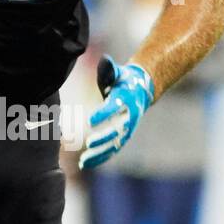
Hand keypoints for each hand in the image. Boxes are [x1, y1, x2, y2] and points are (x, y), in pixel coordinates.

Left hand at [78, 54, 153, 170]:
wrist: (141, 90)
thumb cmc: (122, 79)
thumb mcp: (117, 72)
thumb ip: (109, 69)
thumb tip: (105, 61)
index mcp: (126, 98)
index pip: (115, 107)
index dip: (104, 114)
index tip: (90, 121)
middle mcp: (129, 116)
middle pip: (117, 130)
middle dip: (103, 138)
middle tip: (89, 143)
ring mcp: (127, 128)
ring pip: (114, 145)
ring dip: (99, 154)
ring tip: (83, 162)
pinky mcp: (122, 136)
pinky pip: (112, 149)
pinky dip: (99, 157)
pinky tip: (85, 163)